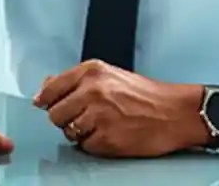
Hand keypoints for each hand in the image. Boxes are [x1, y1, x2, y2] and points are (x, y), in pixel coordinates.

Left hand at [33, 59, 209, 156]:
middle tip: (82, 118)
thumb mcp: (109, 75)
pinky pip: (85, 146)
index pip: (51, 88)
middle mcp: (93, 91)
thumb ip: (76, 80)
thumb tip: (45, 88)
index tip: (42, 104)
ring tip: (100, 126)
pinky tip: (110, 135)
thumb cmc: (145, 94)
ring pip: (68, 131)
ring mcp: (99, 116)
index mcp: (91, 72)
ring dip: (79, 132)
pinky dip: (94, 144)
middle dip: (65, 119)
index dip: (45, 99)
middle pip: (55, 114)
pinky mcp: (108, 139)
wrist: (175, 112)